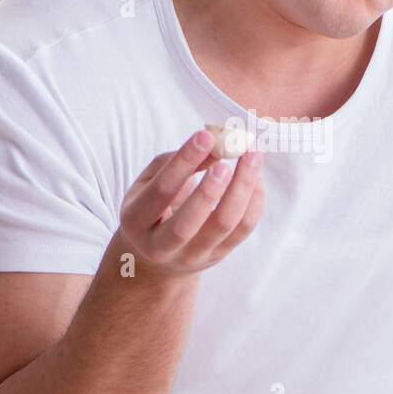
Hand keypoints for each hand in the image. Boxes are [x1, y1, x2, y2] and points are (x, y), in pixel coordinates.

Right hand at [116, 129, 264, 275]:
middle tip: (229, 154)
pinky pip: (243, 229)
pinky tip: (257, 177)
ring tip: (252, 157)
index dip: (184, 162)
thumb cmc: (153, 208)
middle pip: (188, 222)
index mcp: (136, 221)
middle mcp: (162, 246)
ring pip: (222, 225)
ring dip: (242, 188)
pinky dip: (254, 200)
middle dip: (211, 187)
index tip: (205, 136)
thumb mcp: (151, 182)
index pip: (162, 191)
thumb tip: (214, 143)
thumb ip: (177, 162)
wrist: (157, 257)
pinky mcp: (218, 255)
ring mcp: (193, 256)